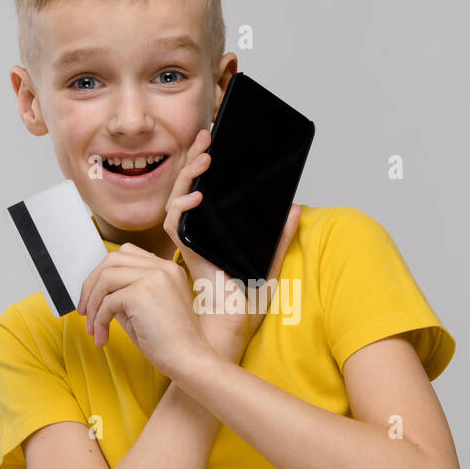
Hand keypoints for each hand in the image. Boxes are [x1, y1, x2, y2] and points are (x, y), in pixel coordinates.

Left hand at [76, 241, 213, 379]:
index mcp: (168, 268)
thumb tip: (96, 293)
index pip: (127, 254)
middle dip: (92, 284)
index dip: (105, 273)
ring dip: (92, 304)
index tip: (95, 297)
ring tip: (93, 327)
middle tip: (84, 310)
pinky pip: (107, 301)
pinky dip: (99, 319)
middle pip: (113, 259)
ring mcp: (153, 277)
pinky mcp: (141, 293)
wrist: (189, 360)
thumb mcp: (145, 310)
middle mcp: (162, 267)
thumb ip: (126, 294)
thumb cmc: (170, 343)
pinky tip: (102, 336)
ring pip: (105, 277)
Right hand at [162, 129, 302, 362]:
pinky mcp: (183, 254)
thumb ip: (279, 239)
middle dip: (194, 159)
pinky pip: (174, 224)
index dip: (203, 169)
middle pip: (187, 189)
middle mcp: (195, 236)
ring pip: (177, 199)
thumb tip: (295, 210)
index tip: (214, 145)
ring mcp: (186, 244)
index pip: (202, 194)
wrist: (230, 333)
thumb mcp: (270, 266)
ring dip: (188, 175)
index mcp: (210, 236)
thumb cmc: (243, 310)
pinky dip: (182, 207)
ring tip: (204, 155)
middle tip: (206, 135)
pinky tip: (197, 196)